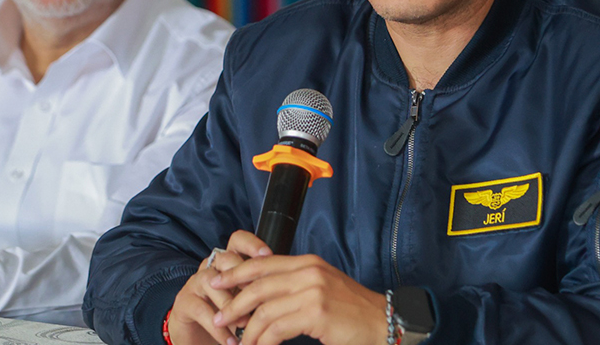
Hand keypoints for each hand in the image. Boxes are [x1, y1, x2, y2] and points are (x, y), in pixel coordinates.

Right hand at [168, 231, 270, 344]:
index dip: (252, 244)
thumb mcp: (246, 301)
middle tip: (258, 297)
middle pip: (226, 258)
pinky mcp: (184, 302)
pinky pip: (201, 309)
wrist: (198, 338)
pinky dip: (218, 327)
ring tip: (245, 325)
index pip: (238, 240)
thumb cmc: (228, 316)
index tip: (268, 255)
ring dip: (230, 304)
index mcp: (228, 262)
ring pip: (211, 282)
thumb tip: (286, 292)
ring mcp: (195, 283)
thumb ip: (261, 291)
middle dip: (243, 277)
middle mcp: (211, 267)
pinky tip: (230, 340)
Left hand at [210, 240, 385, 344]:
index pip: (263, 263)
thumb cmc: (351, 312)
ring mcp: (313, 291)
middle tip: (219, 319)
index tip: (216, 282)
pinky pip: (277, 329)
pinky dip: (263, 342)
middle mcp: (309, 272)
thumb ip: (295, 285)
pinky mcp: (316, 313)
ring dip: (247, 331)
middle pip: (258, 285)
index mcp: (307, 262)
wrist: (383, 323)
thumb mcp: (321, 288)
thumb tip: (261, 297)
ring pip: (264, 310)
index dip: (236, 273)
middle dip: (233, 303)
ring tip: (239, 344)